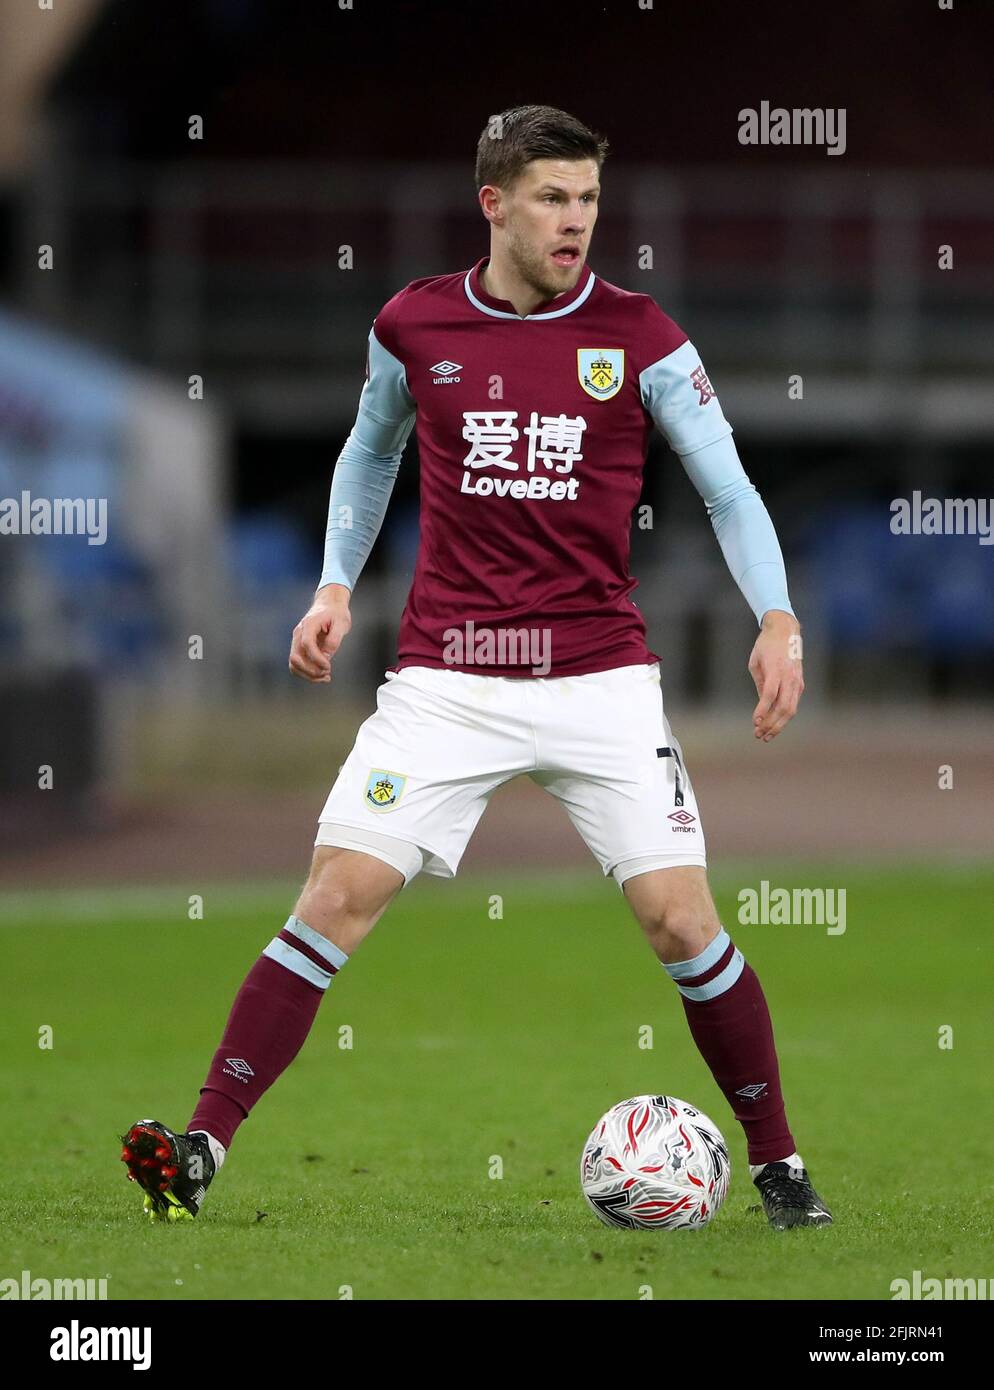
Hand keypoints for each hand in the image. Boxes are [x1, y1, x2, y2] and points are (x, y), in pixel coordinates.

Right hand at [288, 585, 351, 682]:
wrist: (329, 605)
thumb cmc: (336, 613)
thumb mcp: (341, 623)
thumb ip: (334, 639)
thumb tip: (327, 656)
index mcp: (309, 624)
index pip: (307, 644)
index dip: (317, 658)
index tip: (328, 667)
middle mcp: (299, 633)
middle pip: (295, 658)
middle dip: (310, 670)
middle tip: (327, 673)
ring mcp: (297, 641)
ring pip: (294, 664)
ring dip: (308, 675)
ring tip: (325, 677)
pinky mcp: (300, 647)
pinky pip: (299, 664)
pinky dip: (307, 672)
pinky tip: (322, 674)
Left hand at [748, 610, 803, 741]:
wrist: (785, 631)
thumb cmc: (766, 646)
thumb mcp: (755, 662)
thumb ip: (759, 684)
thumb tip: (762, 704)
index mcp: (776, 670)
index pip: (770, 695)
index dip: (762, 710)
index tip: (755, 722)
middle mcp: (789, 677)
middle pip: (783, 707)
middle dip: (771, 724)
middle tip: (758, 735)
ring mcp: (796, 681)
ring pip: (791, 709)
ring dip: (778, 724)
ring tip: (766, 735)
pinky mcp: (800, 684)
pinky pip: (793, 704)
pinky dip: (784, 716)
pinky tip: (774, 723)